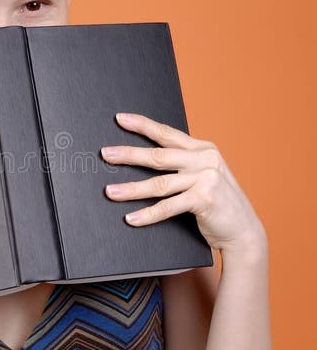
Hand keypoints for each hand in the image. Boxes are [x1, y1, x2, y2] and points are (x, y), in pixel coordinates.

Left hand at [100, 112, 265, 254]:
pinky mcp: (205, 198)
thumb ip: (184, 165)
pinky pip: (168, 207)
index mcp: (203, 148)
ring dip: (131, 189)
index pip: (167, 134)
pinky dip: (148, 214)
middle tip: (105, 154)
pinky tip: (131, 218)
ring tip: (110, 192)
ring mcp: (206, 178)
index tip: (120, 119)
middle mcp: (205, 159)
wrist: (244, 230)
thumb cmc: (217, 204)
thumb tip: (146, 159)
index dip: (142, 125)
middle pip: (159, 156)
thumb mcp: (204, 176)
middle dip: (129, 154)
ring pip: (159, 183)